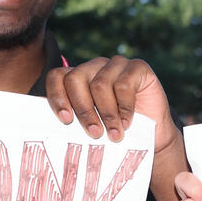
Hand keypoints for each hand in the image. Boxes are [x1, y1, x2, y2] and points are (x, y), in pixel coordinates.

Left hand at [45, 55, 180, 154]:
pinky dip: (124, 108)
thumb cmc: (115, 132)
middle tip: (94, 133)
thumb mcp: (91, 126)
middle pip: (75, 79)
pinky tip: (127, 122)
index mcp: (77, 78)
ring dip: (107, 114)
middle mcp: (95, 67)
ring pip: (100, 84)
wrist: (152, 136)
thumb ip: (73, 120)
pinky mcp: (138, 67)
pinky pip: (124, 85)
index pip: (57, 77)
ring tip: (114, 134)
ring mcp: (116, 64)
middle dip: (83, 110)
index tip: (66, 120)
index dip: (57, 97)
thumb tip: (49, 128)